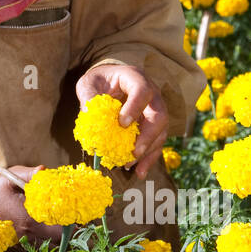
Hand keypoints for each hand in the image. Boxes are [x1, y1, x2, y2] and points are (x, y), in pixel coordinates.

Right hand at [0, 164, 67, 244]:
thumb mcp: (11, 176)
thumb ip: (30, 174)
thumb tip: (44, 170)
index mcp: (27, 218)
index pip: (58, 228)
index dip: (70, 220)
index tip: (75, 210)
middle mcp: (27, 233)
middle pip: (58, 238)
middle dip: (66, 226)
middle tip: (70, 212)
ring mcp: (23, 239)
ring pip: (49, 241)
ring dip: (57, 230)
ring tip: (59, 215)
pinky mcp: (20, 240)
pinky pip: (40, 241)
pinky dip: (47, 233)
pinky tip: (46, 220)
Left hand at [75, 64, 168, 179]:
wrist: (110, 81)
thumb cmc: (99, 81)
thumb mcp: (89, 82)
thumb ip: (89, 95)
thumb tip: (90, 114)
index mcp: (136, 79)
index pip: (143, 90)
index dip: (135, 107)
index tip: (122, 123)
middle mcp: (152, 95)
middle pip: (160, 115)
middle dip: (149, 136)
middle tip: (134, 152)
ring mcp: (155, 111)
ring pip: (161, 133)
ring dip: (148, 151)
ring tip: (130, 165)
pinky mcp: (153, 127)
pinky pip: (156, 144)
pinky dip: (148, 159)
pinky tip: (139, 172)